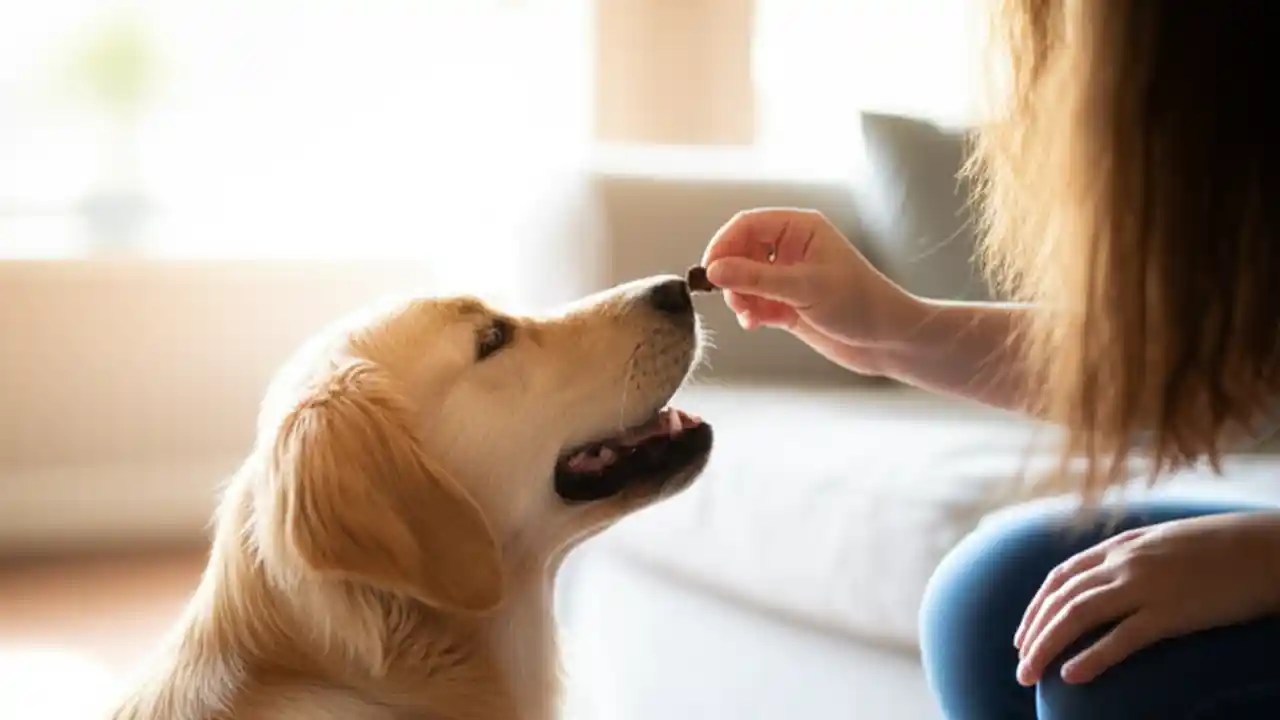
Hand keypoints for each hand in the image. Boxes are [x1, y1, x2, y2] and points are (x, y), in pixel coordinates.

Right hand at [701, 208, 923, 374]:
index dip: (723, 245)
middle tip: (733, 300)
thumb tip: (714, 271)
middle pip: (741, 252)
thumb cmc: (858, 304)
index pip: (747, 225)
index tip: (709, 272)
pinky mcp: (788, 303)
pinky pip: (755, 301)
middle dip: (732, 276)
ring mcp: (788, 276)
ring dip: (739, 298)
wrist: (887, 340)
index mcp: (800, 229)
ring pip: (744, 280)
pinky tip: (755, 324)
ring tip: (748, 316)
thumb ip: (756, 279)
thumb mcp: (804, 288)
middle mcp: (791, 248)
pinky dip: (750, 312)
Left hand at [1014, 511, 1279, 685]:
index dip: (1036, 607)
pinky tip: (1071, 676)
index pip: (1061, 576)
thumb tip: (1109, 579)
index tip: (1022, 634)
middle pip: (1061, 599)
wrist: (1266, 549)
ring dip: (1046, 646)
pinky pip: (1122, 638)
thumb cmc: (1222, 547)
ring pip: (1078, 616)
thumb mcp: (1164, 541)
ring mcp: (1145, 586)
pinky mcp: (1171, 612)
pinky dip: (1092, 657)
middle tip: (1019, 664)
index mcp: (1121, 545)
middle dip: (1033, 633)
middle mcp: (1124, 562)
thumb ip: (1132, 556)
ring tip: (1029, 674)